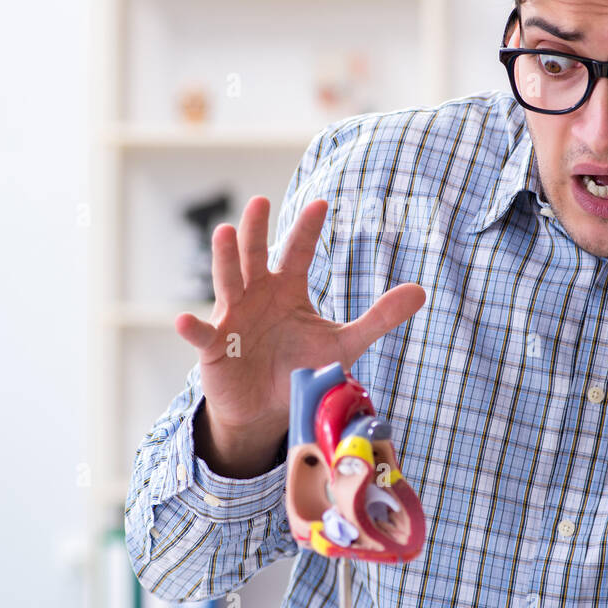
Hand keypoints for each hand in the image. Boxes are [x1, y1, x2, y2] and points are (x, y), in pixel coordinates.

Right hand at [175, 195, 426, 471]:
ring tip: (224, 232)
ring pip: (227, 281)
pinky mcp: (215, 346)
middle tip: (259, 201)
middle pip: (255, 255)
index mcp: (286, 288)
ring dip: (224, 259)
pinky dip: (192, 327)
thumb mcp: (345, 343)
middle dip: (256, 229)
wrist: (269, 406)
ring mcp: (232, 316)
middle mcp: (256, 293)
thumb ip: (379, 317)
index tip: (321, 203)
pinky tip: (185, 319)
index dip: (308, 229)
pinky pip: (202, 334)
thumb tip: (422, 291)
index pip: (297, 251)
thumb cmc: (303, 366)